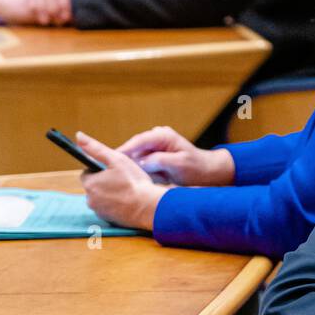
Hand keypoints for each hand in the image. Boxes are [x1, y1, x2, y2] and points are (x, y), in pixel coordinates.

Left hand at [76, 132, 167, 230]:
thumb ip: (95, 148)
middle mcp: (90, 199)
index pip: (87, 173)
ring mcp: (100, 211)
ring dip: (111, 192)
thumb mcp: (115, 159)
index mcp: (89, 184)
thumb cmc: (134, 182)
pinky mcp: (109, 220)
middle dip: (105, 181)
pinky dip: (117, 203)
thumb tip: (78, 136)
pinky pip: (109, 208)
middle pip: (94, 185)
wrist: (148, 207)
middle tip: (122, 178)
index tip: (113, 169)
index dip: (100, 169)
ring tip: (127, 189)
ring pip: (102, 197)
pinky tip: (129, 199)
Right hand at [117, 126, 234, 185]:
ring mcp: (155, 146)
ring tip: (112, 176)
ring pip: (135, 155)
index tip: (111, 159)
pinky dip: (134, 169)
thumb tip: (141, 162)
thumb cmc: (196, 168)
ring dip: (126, 165)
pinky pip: (139, 161)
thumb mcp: (179, 165)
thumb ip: (160, 161)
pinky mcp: (154, 156)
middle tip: (106, 170)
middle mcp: (157, 138)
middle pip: (133, 148)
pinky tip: (126, 178)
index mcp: (163, 136)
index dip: (124, 150)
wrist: (208, 172)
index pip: (138, 141)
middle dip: (121, 159)